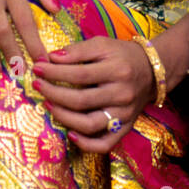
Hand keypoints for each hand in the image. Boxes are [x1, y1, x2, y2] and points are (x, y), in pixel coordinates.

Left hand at [33, 37, 158, 153]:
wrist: (152, 71)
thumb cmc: (122, 55)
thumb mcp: (103, 44)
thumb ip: (78, 50)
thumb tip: (51, 58)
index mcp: (117, 70)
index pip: (80, 74)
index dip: (55, 72)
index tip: (37, 68)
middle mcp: (122, 94)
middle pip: (81, 100)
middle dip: (53, 93)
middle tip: (37, 85)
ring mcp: (124, 114)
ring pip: (89, 124)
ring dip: (63, 117)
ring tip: (48, 104)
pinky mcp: (125, 128)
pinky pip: (105, 144)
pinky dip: (86, 144)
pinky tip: (70, 134)